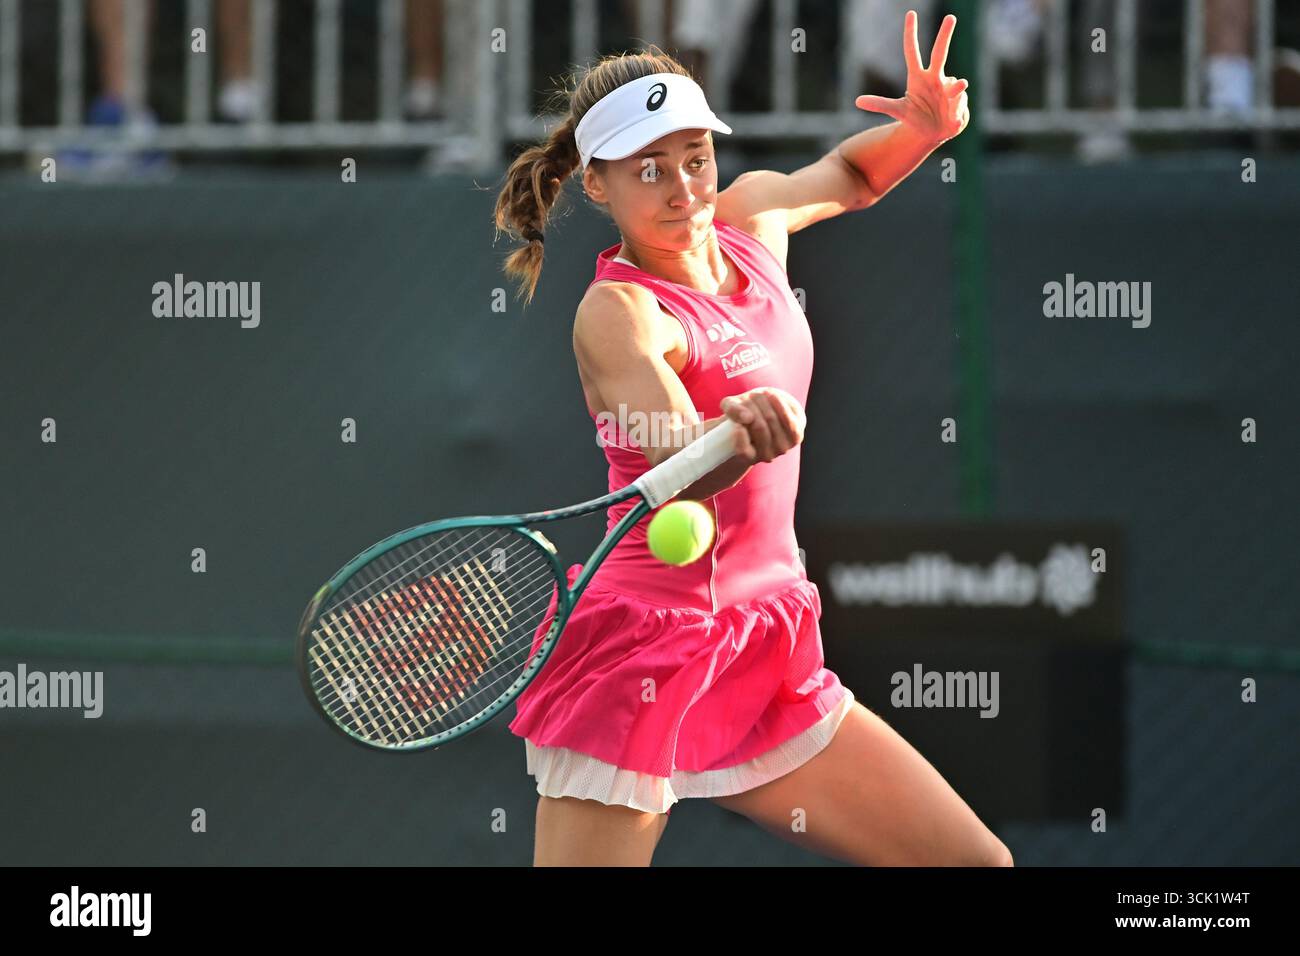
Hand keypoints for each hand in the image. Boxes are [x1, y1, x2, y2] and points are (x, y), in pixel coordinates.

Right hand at [720, 387, 805, 463]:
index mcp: (747, 456)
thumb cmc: (746, 414)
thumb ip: (732, 410)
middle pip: (758, 426)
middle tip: (748, 398)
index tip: (736, 424)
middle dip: (751, 406)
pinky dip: (779, 404)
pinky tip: (770, 394)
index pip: (742, 451)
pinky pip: (788, 419)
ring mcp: (782, 448)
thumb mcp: (731, 409)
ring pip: (771, 419)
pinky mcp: (796, 437)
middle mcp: (765, 456)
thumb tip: (747, 417)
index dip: (739, 437)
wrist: (768, 416)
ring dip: (763, 402)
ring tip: (758, 396)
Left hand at [855, 10, 969, 145]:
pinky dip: (955, 112)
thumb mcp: (898, 111)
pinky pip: (960, 101)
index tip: (911, 14)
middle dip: (945, 35)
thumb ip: (880, 104)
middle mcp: (934, 77)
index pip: (912, 51)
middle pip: (939, 52)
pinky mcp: (960, 98)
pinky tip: (951, 118)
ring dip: (956, 89)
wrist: (933, 134)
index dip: (911, 33)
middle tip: (950, 17)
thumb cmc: (915, 118)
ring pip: (956, 84)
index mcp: (918, 77)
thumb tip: (858, 101)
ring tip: (953, 100)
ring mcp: (948, 86)